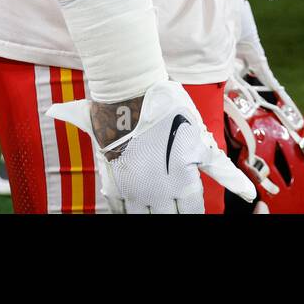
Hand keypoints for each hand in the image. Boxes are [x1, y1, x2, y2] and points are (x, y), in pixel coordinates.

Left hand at [48, 79, 255, 213]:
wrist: (129, 86)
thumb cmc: (108, 101)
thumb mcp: (87, 118)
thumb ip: (75, 118)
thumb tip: (54, 110)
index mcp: (125, 186)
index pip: (136, 215)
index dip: (147, 217)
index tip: (155, 215)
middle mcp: (151, 185)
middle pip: (166, 215)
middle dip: (171, 215)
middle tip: (174, 213)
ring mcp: (176, 170)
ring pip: (191, 203)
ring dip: (194, 210)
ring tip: (198, 215)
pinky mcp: (196, 150)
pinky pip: (221, 171)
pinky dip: (236, 183)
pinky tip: (249, 196)